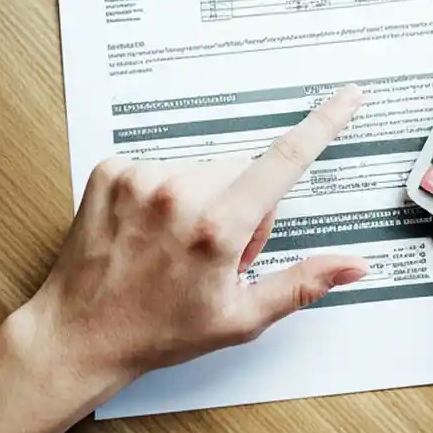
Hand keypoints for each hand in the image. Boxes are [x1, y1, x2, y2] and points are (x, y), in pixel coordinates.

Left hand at [8, 85, 368, 402]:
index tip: (347, 97)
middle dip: (244, 204)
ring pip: (203, 168)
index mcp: (216, 228)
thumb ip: (302, 284)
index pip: (285, 161)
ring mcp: (141, 178)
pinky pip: (162, 166)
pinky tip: (148, 230)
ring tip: (176, 245)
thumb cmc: (157, 331)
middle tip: (217, 253)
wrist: (79, 334)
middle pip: (243, 172)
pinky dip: (164, 193)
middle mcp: (178, 193)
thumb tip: (353, 266)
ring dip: (202, 197)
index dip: (323, 125)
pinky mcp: (112, 170)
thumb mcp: (240, 318)